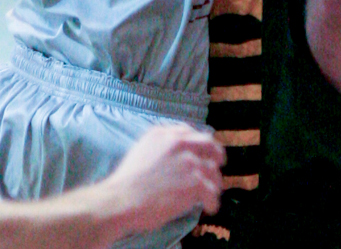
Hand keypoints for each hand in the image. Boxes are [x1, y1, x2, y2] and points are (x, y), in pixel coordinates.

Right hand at [103, 122, 224, 233]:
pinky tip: (209, 207)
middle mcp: (180, 143)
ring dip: (214, 183)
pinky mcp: (196, 182)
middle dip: (216, 154)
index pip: (189, 132)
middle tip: (218, 164)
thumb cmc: (126, 183)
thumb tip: (174, 156)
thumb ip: (160, 148)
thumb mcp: (140, 151)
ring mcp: (190, 162)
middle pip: (208, 144)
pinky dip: (213, 202)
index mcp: (163, 134)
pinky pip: (212, 192)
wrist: (122, 199)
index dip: (197, 142)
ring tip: (212, 193)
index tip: (200, 151)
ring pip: (213, 170)